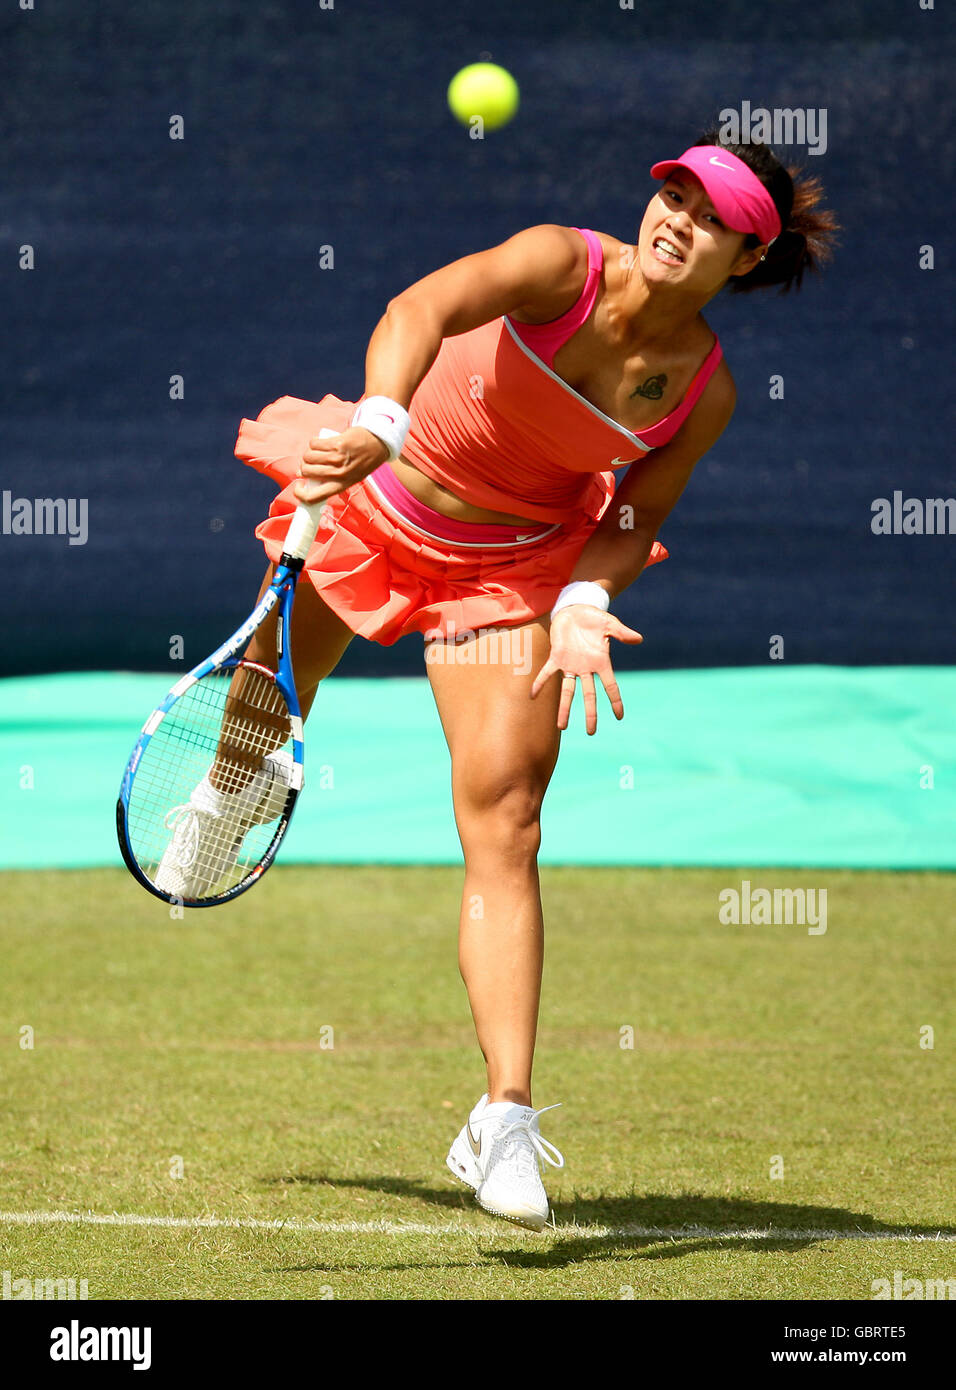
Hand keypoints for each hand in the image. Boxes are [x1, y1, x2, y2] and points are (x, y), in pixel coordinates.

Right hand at [293, 426, 389, 504]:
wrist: (379, 443)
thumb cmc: (363, 461)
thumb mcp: (350, 477)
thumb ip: (329, 479)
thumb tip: (301, 475)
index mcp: (341, 486)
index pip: (313, 497)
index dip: (300, 494)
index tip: (298, 487)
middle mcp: (338, 474)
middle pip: (306, 472)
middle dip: (303, 467)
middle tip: (310, 463)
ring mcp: (337, 459)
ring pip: (308, 457)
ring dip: (308, 454)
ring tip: (316, 452)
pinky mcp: (337, 444)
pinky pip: (314, 444)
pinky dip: (313, 443)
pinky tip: (319, 443)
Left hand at [530, 604, 642, 734]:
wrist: (576, 609)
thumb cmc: (595, 618)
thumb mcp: (610, 624)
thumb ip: (622, 633)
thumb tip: (639, 640)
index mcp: (601, 662)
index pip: (610, 686)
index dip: (615, 701)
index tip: (619, 717)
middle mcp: (586, 668)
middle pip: (589, 695)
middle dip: (590, 713)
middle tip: (591, 732)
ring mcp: (571, 664)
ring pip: (568, 691)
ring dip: (564, 708)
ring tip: (562, 727)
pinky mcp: (556, 657)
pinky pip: (547, 673)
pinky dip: (540, 683)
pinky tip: (532, 696)